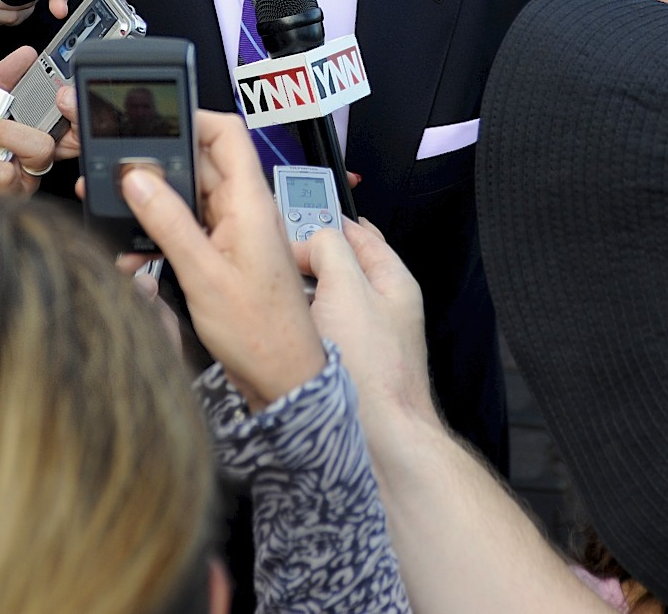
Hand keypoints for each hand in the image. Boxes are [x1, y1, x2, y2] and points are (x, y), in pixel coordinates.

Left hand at [0, 46, 79, 195]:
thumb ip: (6, 75)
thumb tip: (27, 54)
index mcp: (38, 132)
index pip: (74, 125)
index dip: (75, 112)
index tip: (61, 95)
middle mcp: (35, 161)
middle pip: (44, 148)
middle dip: (10, 134)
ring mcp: (21, 184)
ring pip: (14, 176)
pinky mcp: (2, 202)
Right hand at [119, 111, 325, 408]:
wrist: (281, 375)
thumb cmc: (259, 330)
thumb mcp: (202, 273)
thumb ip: (168, 221)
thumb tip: (137, 177)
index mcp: (249, 201)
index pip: (226, 132)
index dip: (189, 116)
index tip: (149, 120)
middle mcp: (245, 209)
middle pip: (198, 163)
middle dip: (155, 166)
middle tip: (114, 171)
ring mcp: (235, 231)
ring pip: (187, 198)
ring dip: (152, 206)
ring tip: (116, 216)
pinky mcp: (226, 253)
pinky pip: (189, 228)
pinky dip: (161, 235)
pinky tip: (136, 255)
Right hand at [291, 216, 439, 437]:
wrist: (378, 443)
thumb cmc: (372, 372)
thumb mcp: (348, 289)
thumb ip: (330, 249)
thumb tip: (310, 241)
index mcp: (392, 280)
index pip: (357, 232)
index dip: (321, 224)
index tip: (287, 228)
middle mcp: (381, 308)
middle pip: (335, 268)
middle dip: (304, 265)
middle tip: (275, 268)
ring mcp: (363, 339)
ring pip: (321, 302)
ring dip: (298, 300)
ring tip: (276, 304)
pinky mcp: (344, 366)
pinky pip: (314, 334)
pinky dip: (297, 330)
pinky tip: (281, 337)